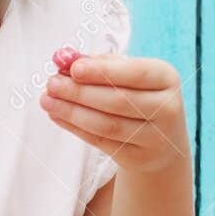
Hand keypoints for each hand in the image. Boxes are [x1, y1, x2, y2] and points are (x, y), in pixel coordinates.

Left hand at [40, 53, 188, 175]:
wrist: (163, 141)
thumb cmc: (139, 95)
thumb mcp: (128, 75)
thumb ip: (99, 62)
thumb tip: (65, 58)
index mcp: (167, 79)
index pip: (136, 73)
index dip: (103, 71)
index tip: (73, 68)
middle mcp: (167, 109)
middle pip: (119, 100)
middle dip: (81, 92)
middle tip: (51, 83)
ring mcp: (155, 138)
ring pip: (108, 125)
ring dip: (72, 112)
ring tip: (47, 100)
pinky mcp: (137, 158)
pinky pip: (101, 142)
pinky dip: (75, 128)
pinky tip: (56, 115)